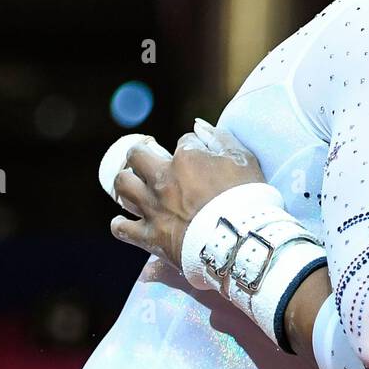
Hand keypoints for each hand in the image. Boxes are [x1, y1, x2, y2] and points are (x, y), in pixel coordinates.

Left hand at [109, 123, 264, 268]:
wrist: (241, 242)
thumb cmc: (247, 199)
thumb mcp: (244, 161)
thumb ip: (222, 139)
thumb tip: (198, 126)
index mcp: (187, 158)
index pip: (183, 141)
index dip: (192, 149)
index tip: (201, 160)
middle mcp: (164, 178)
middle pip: (137, 155)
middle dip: (141, 154)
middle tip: (150, 162)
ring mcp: (154, 207)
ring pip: (123, 185)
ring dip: (126, 182)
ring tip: (134, 186)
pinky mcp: (150, 235)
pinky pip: (122, 228)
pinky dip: (121, 224)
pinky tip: (124, 221)